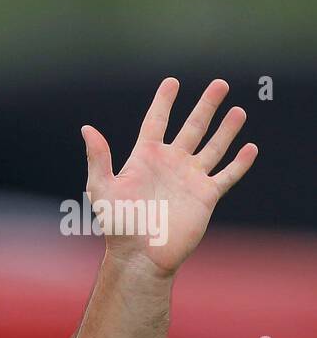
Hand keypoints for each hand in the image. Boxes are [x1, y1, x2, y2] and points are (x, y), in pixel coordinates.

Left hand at [81, 78, 257, 275]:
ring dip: (226, 128)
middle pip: (192, 127)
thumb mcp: (102, 188)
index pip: (156, 121)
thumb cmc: (117, 225)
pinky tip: (250, 147)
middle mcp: (170, 164)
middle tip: (220, 83)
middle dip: (206, 105)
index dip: (164, 101)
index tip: (172, 82)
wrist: (141, 255)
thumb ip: (99, 157)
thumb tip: (87, 128)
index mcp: (145, 158)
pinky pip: (227, 175)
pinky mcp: (206, 196)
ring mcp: (189, 179)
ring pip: (213, 147)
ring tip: (238, 110)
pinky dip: (240, 162)